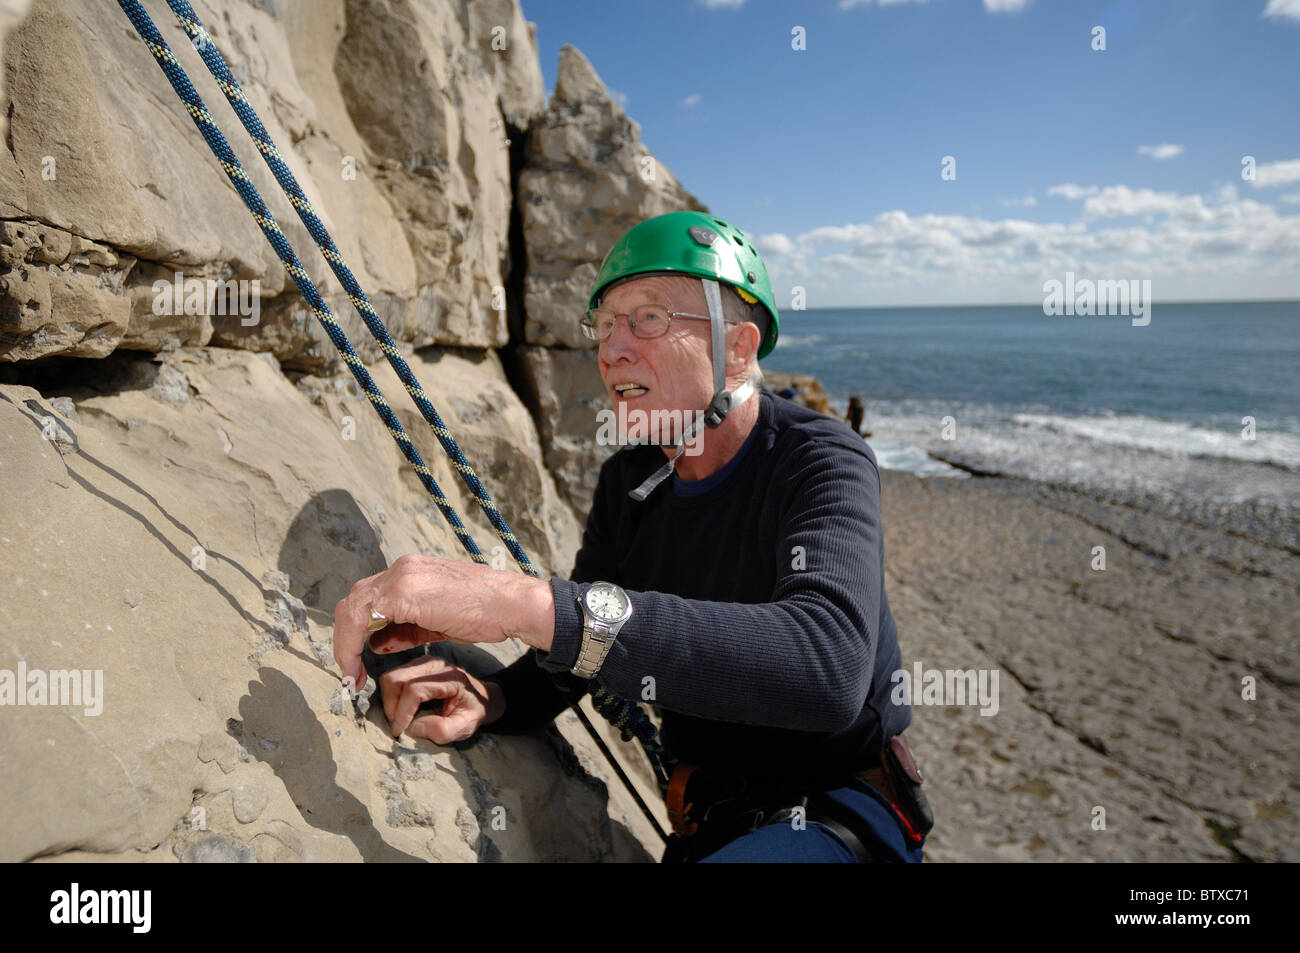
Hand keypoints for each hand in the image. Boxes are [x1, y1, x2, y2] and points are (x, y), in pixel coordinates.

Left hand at [333, 554, 554, 689]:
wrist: (512, 605)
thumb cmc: (485, 613)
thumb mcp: (437, 622)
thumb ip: (405, 629)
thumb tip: (377, 642)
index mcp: (411, 571)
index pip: (368, 597)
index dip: (356, 631)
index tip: (359, 662)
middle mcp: (402, 568)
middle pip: (354, 601)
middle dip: (346, 640)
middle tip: (352, 672)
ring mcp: (401, 577)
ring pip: (352, 609)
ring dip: (345, 646)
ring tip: (353, 676)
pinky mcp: (402, 592)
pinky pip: (360, 619)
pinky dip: (351, 647)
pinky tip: (359, 670)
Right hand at [378, 656, 502, 742]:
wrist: (481, 696)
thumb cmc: (473, 711)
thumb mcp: (465, 726)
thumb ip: (443, 730)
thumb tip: (415, 727)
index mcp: (449, 677)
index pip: (414, 689)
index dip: (402, 712)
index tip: (399, 732)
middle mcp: (434, 664)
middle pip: (396, 679)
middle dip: (392, 707)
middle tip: (400, 726)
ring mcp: (423, 662)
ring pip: (390, 678)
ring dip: (390, 702)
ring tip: (402, 718)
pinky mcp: (415, 666)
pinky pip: (392, 679)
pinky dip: (392, 696)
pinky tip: (404, 709)